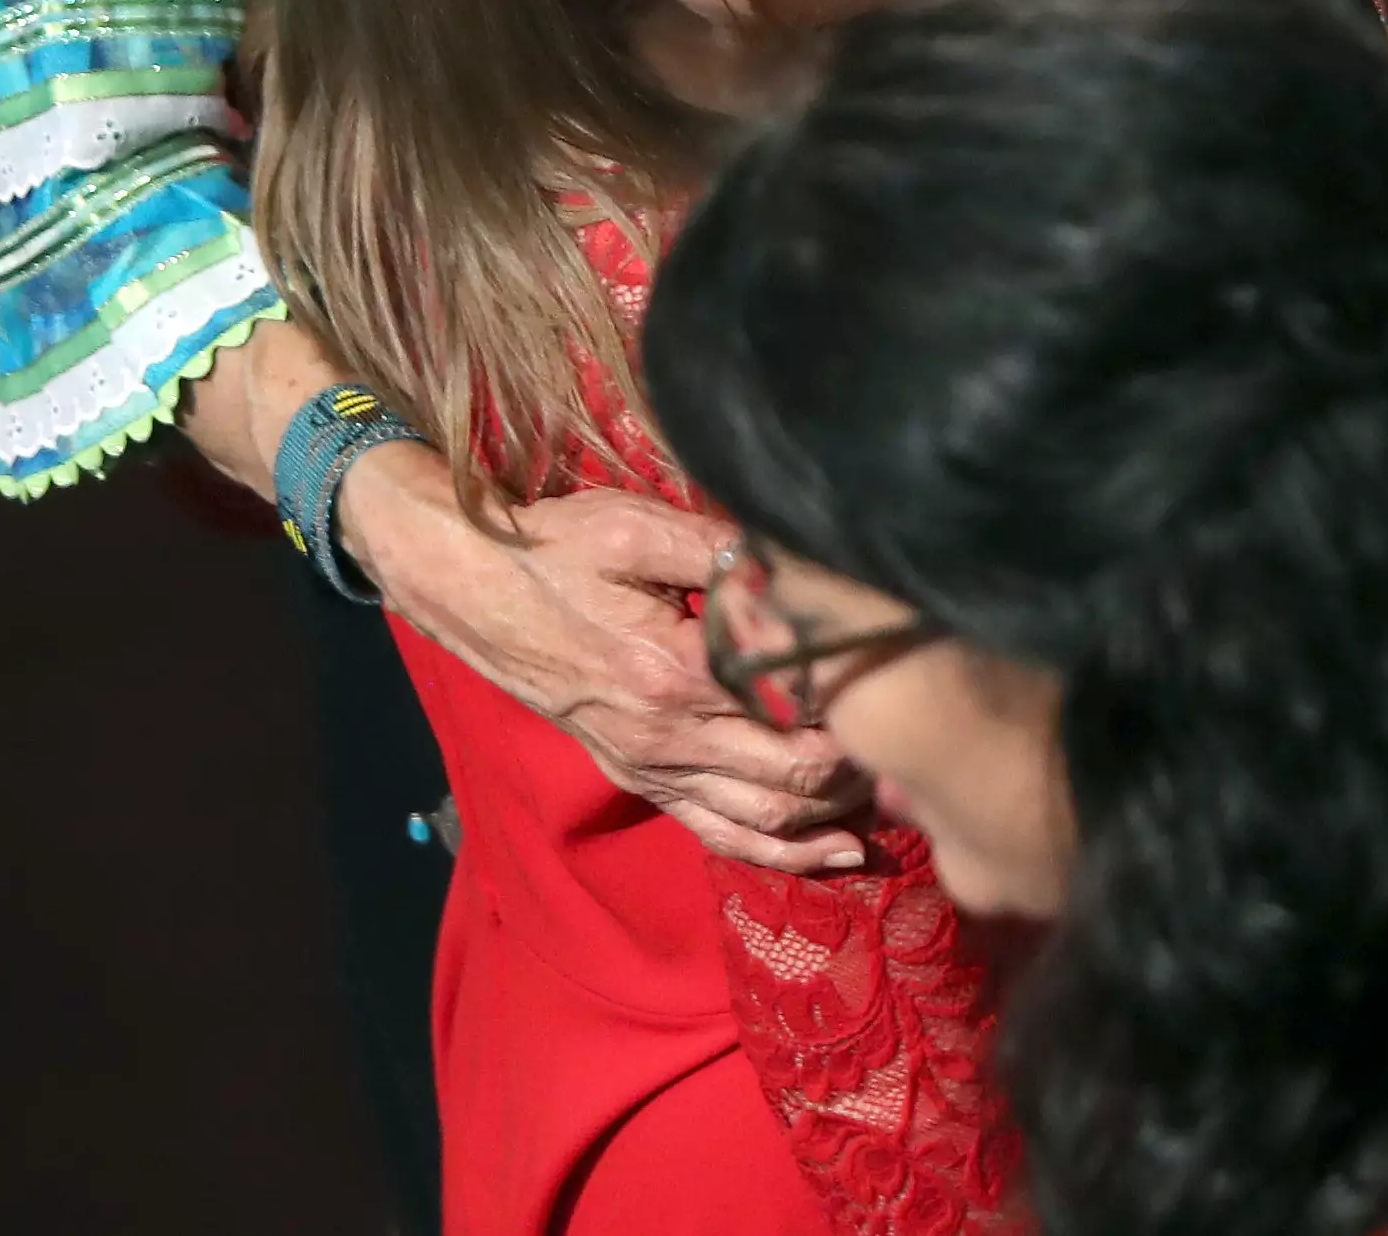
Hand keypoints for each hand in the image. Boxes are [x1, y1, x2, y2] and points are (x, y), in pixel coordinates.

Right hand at [350, 456, 873, 872]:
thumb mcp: (638, 529)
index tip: (910, 681)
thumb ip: (724, 553)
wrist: (469, 589)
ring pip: (762, 821)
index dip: (859, 704)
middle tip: (918, 738)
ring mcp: (649, 766)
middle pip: (791, 778)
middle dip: (862, 769)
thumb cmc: (556, 549)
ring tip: (896, 797)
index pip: (794, 710)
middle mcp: (664, 735)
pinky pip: (718, 834)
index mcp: (674, 671)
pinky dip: (781, 855)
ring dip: (833, 819)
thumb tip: (802, 560)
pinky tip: (837, 858)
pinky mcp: (639, 777)